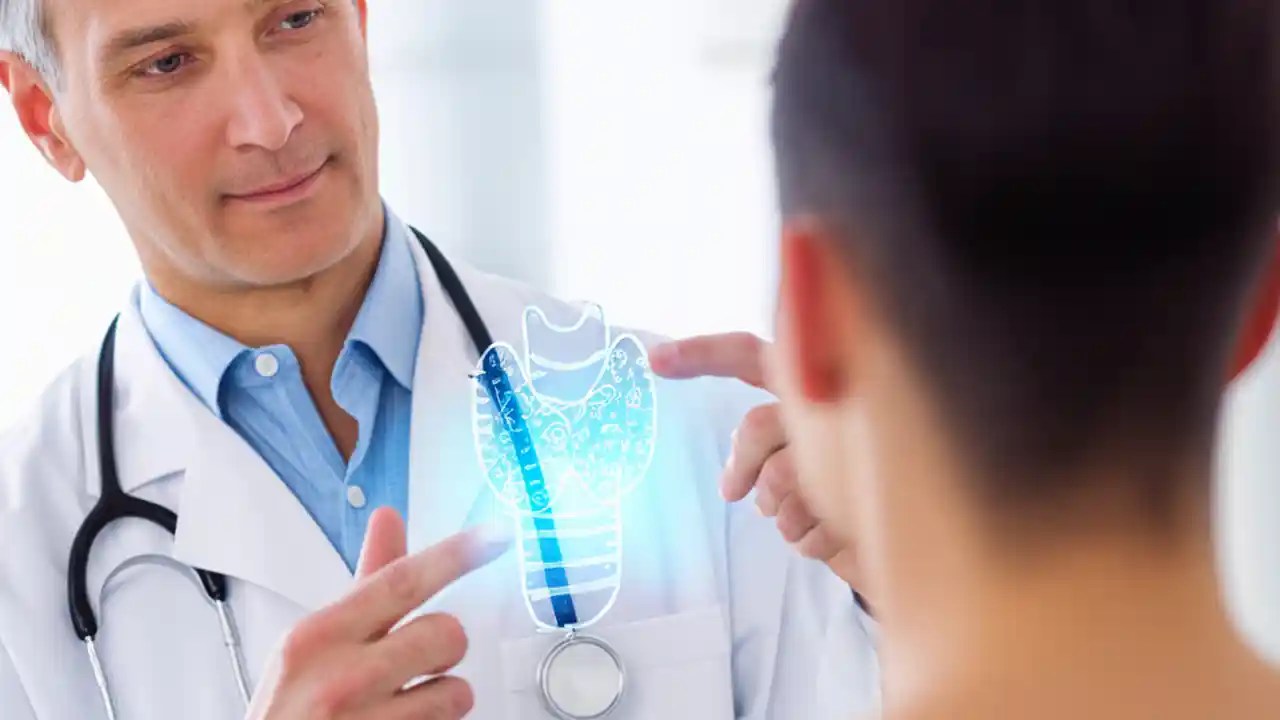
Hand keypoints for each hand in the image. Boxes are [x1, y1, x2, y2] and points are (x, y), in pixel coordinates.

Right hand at [246, 509, 509, 719]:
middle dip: (446, 646)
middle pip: (446, 635)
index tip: (495, 536)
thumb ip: (365, 583)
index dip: (456, 555)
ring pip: (457, 692)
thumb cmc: (288, 710)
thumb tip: (389, 518)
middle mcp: (341, 680)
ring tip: (402, 705)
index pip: (401, 581)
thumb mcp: (311, 644)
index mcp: (318, 637)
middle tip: (417, 661)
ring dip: (442, 698)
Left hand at [650, 333, 865, 593]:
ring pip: (778, 485)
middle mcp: (834, 398)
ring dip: (781, 512)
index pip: (750, 353)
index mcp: (815, 374)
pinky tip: (829, 534)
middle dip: (743, 466)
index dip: (702, 354)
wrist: (946, 492)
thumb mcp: (821, 437)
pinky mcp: (870, 497)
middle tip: (734, 490)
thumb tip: (735, 487)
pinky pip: (809, 529)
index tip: (654, 360)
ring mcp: (854, 445)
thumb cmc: (869, 460)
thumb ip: (775, 438)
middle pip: (756, 429)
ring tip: (800, 515)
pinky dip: (811, 541)